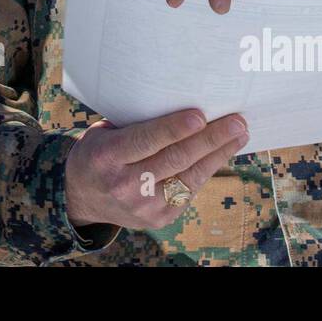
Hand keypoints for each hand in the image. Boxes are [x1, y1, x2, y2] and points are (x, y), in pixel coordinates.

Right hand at [65, 108, 247, 230]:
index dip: (174, 128)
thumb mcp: (103, 133)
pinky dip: (206, 169)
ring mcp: (143, 206)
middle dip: (210, 139)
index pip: (146, 141)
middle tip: (236, 122)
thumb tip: (178, 102)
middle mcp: (125, 184)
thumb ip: (135, 124)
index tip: (200, 115)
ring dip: (218, 154)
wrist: (82, 197)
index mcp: (108, 156)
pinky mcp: (158, 219)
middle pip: (175, 159)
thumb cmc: (99, 152)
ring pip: (189, 177)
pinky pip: (189, 190)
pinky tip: (221, 153)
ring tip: (239, 134)